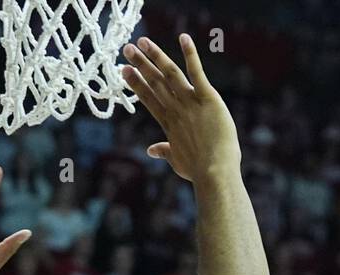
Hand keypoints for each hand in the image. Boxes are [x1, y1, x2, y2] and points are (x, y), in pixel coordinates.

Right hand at [121, 34, 240, 182]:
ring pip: (170, 74)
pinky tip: (183, 38)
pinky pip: (198, 73)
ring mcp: (191, 103)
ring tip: (142, 42)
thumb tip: (151, 150)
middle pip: (155, 83)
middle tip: (126, 49)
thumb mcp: (177, 161)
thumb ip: (164, 151)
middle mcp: (176, 110)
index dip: (136, 83)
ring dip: (155, 56)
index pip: (149, 98)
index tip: (124, 70)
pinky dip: (190, 54)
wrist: (214, 173)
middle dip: (140, 65)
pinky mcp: (208, 99)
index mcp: (169, 123)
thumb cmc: (199, 170)